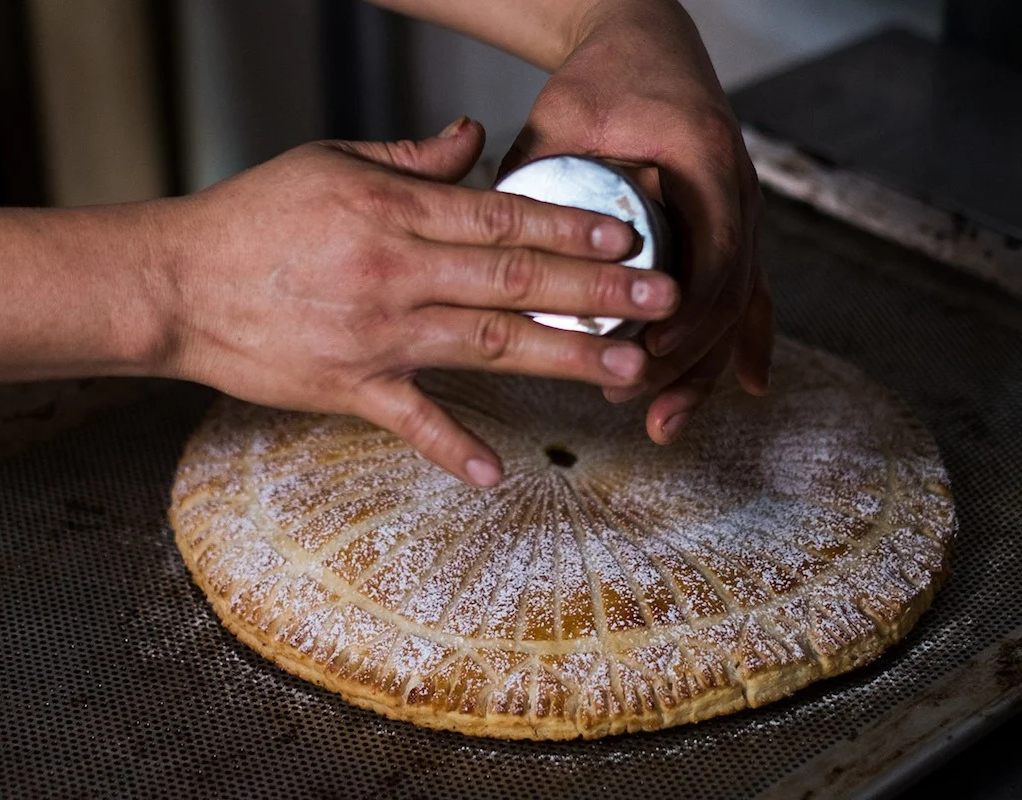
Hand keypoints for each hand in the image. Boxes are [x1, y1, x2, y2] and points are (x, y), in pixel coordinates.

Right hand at [151, 118, 679, 485]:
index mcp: (390, 208)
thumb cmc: (252, 216)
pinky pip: (410, 421)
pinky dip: (452, 449)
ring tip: (624, 369)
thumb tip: (475, 139)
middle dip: (593, 291)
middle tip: (659, 300)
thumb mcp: (329, 161)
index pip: (498, 217)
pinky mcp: (347, 387)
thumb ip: (412, 157)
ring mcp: (373, 335)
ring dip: (558, 357)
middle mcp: (392, 272)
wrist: (175, 282)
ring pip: (483, 345)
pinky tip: (498, 474)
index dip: (569, 227)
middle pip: (510, 281)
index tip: (628, 236)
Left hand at [499, 0, 773, 443]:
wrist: (646, 47)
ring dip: (706, 368)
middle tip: (641, 405)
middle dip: (688, 360)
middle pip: (729, 294)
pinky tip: (746, 385)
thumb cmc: (605, 78)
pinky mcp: (727, 228)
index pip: (712, 252)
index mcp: (704, 160)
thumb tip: (499, 242)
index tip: (651, 351)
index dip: (686, 311)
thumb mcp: (565, 118)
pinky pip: (746, 290)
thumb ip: (539, 174)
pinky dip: (742, 340)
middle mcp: (736, 190)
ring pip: (737, 304)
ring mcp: (739, 212)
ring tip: (667, 423)